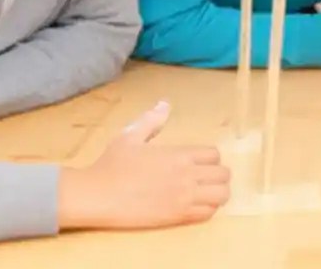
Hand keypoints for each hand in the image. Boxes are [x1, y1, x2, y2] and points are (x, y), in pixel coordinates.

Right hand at [57, 101, 229, 229]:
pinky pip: (207, 214)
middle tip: (205, 179)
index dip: (210, 158)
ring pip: (221, 196)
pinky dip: (207, 210)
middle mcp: (188, 175)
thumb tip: (164, 104)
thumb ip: (152, 121)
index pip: (214, 154)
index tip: (200, 162)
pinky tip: (194, 207)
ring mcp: (184, 198)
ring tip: (205, 194)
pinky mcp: (177, 216)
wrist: (97, 195)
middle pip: (224, 175)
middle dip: (218, 176)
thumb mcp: (130, 136)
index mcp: (180, 155)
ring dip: (217, 193)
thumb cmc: (111, 164)